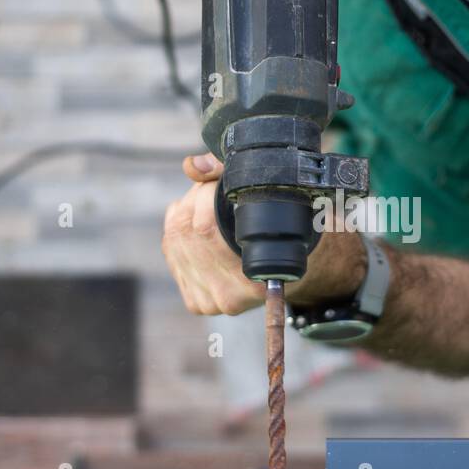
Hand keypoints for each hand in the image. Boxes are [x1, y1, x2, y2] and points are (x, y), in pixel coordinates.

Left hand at [161, 153, 368, 315]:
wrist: (295, 267)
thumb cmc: (285, 227)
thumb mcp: (270, 193)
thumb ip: (227, 171)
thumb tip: (192, 166)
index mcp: (254, 278)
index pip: (204, 227)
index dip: (204, 193)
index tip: (217, 181)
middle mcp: (231, 296)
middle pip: (185, 232)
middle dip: (192, 200)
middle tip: (210, 188)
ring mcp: (211, 301)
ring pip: (174, 242)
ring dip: (183, 214)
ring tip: (205, 205)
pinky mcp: (197, 301)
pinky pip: (172, 256)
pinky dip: (178, 234)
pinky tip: (196, 227)